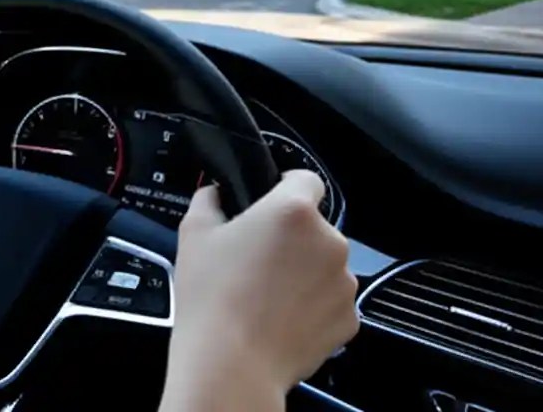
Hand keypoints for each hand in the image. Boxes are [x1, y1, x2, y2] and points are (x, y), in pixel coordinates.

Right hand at [160, 171, 358, 411]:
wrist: (232, 363)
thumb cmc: (211, 297)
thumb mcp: (193, 234)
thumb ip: (209, 200)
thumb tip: (216, 193)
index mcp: (293, 211)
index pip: (306, 178)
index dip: (286, 187)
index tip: (269, 204)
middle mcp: (329, 241)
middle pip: (314, 227)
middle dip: (290, 238)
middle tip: (256, 259)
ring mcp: (344, 282)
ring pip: (324, 264)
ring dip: (303, 272)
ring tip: (266, 294)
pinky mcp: (349, 317)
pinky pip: (331, 301)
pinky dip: (312, 305)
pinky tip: (280, 317)